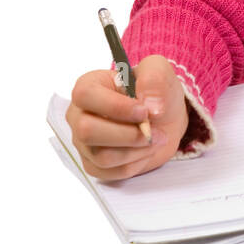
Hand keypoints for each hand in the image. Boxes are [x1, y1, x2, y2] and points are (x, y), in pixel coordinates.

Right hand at [66, 54, 189, 180]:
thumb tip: (151, 106)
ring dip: (136, 150)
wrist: (163, 116)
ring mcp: (83, 142)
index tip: (145, 111)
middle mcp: (79, 115)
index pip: (85, 96)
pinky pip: (111, 173)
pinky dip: (135, 164)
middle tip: (154, 130)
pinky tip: (146, 150)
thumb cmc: (154, 91)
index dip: (115, 107)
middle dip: (127, 135)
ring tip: (156, 138)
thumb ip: (154, 79)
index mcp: (89, 86)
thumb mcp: (159, 71)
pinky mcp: (94, 164)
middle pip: (87, 132)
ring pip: (101, 156)